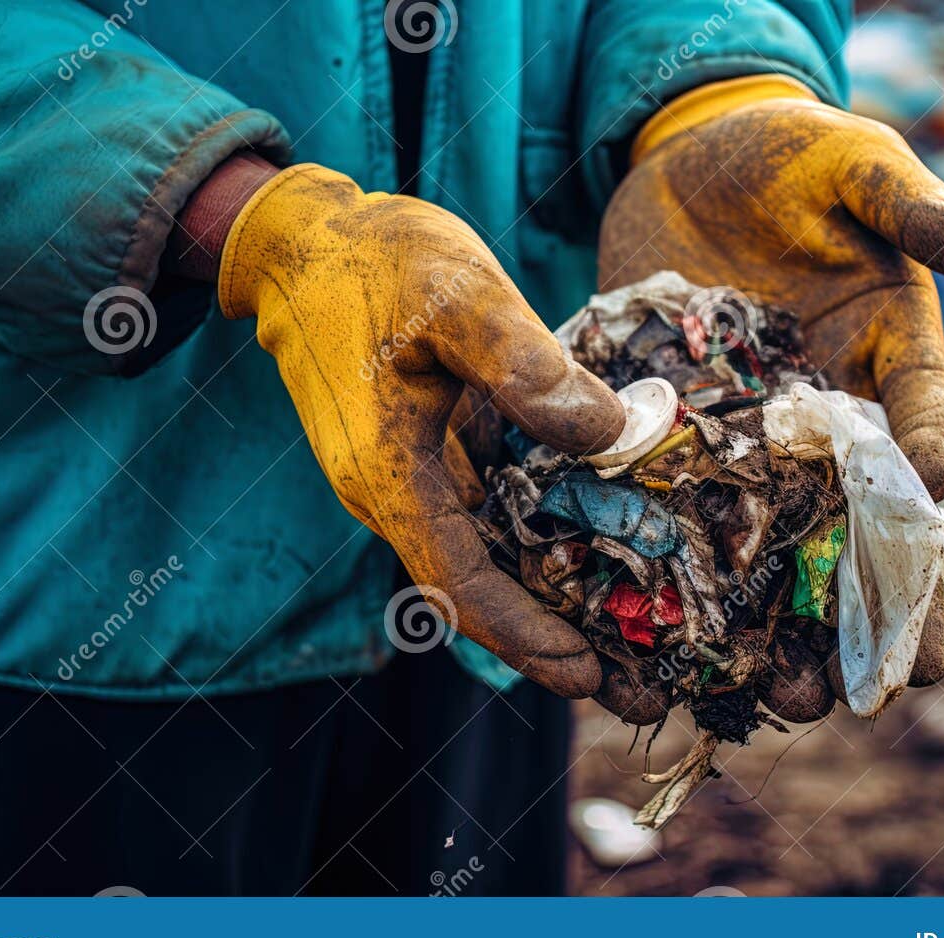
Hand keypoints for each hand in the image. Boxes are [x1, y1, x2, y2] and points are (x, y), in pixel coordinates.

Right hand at [220, 164, 624, 697]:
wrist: (304, 242)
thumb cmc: (376, 259)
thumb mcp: (457, 292)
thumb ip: (524, 365)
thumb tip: (610, 433)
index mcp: (388, 470)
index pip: (457, 579)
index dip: (521, 632)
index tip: (585, 673)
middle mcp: (392, 492)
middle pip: (478, 590)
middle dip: (554, 643)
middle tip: (639, 691)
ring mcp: (407, 478)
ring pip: (485, 560)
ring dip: (552, 603)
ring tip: (635, 646)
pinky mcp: (425, 455)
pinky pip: (485, 518)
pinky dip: (539, 546)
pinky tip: (596, 553)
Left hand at [598, 76, 943, 695]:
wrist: (690, 155)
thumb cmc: (793, 153)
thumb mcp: (854, 165)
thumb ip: (910, 207)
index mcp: (888, 355)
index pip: (922, 428)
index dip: (929, 483)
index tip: (933, 536)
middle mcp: (828, 410)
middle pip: (860, 517)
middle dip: (878, 600)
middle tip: (891, 688)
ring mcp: (753, 432)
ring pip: (780, 538)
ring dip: (789, 621)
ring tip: (790, 703)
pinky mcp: (682, 434)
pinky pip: (688, 511)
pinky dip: (689, 574)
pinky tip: (681, 643)